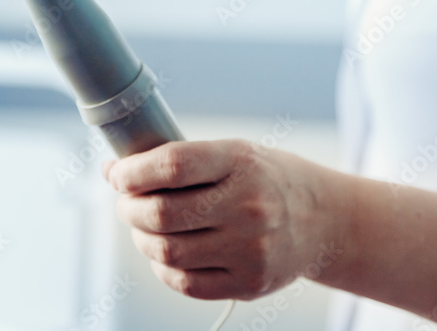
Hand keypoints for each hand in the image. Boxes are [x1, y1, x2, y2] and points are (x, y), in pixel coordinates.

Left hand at [101, 139, 343, 300]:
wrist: (322, 219)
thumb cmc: (265, 179)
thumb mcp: (234, 153)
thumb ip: (181, 160)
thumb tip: (114, 171)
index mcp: (240, 162)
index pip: (172, 166)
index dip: (132, 171)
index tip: (116, 173)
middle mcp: (248, 206)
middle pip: (162, 213)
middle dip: (129, 208)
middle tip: (126, 202)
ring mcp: (249, 249)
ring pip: (166, 251)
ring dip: (141, 238)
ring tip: (145, 227)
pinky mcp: (248, 284)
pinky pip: (184, 282)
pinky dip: (163, 267)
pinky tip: (166, 252)